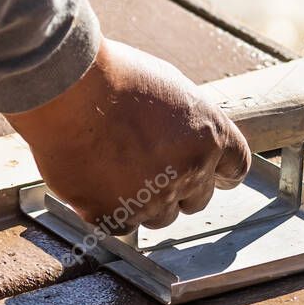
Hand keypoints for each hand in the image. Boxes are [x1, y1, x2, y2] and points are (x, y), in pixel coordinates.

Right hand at [6, 38, 249, 231]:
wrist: (68, 92)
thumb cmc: (113, 78)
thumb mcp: (169, 88)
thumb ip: (185, 123)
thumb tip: (182, 142)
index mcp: (209, 135)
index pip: (234, 169)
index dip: (219, 174)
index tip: (211, 176)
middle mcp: (188, 172)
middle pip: (197, 201)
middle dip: (177, 189)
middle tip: (148, 169)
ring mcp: (152, 199)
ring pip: (159, 218)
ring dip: (143, 202)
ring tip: (115, 171)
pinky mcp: (114, 214)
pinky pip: (121, 226)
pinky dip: (110, 212)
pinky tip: (95, 186)